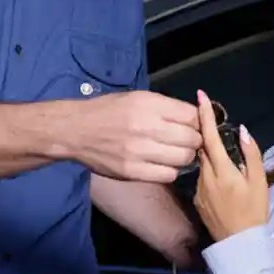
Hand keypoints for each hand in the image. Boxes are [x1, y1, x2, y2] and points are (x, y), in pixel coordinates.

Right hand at [74, 91, 202, 182]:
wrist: (76, 130)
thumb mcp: (137, 98)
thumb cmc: (108, 111)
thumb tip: (195, 117)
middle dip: (194, 140)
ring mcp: (140, 152)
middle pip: (193, 139)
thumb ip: (166, 107)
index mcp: (150, 105)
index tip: (192, 125)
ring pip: (184, 159)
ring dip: (184, 156)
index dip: (197, 121)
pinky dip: (170, 170)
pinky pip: (168, 175)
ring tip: (174, 153)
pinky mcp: (132, 171)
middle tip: (186, 141)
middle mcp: (147, 127)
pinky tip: (162, 164)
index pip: (192, 116)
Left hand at [192, 90, 268, 242]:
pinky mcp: (196, 199)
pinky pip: (202, 179)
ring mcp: (198, 189)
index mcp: (222, 170)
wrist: (239, 244)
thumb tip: (242, 131)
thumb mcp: (259, 182)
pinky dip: (210, 174)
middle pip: (202, 148)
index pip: (209, 137)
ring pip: (202, 164)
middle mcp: (205, 177)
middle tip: (215, 126)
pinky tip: (222, 184)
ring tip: (225, 162)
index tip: (200, 96)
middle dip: (207, 135)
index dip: (204, 115)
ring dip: (210, 157)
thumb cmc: (254, 212)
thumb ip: (251, 155)